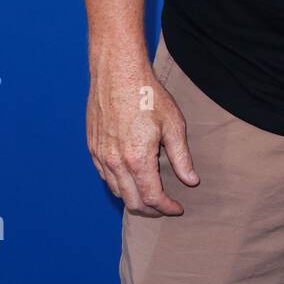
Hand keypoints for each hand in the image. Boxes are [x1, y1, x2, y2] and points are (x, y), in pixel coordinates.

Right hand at [86, 45, 198, 216]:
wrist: (118, 73)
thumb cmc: (148, 96)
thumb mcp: (173, 125)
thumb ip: (181, 157)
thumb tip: (191, 181)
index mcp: (137, 159)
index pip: (152, 198)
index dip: (167, 208)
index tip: (178, 208)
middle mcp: (115, 162)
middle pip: (132, 202)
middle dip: (150, 210)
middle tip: (165, 207)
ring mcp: (101, 155)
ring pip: (116, 191)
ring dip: (134, 199)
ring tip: (150, 196)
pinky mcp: (93, 147)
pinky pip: (105, 176)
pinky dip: (119, 184)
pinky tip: (130, 179)